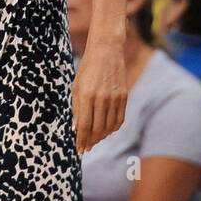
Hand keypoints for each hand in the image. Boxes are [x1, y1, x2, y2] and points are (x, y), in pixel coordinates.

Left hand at [72, 39, 126, 154]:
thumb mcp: (76, 86)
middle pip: (97, 129)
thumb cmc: (87, 68)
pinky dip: (112, 129)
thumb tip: (76, 129)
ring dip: (101, 137)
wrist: (106, 50)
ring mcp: (115, 97)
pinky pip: (119, 119)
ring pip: (109, 127)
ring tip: (94, 140)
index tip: (79, 150)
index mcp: (87, 95)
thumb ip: (76, 108)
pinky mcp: (124, 96)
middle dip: (91, 142)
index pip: (84, 125)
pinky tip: (106, 131)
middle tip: (86, 148)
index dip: (81, 140)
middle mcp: (102, 98)